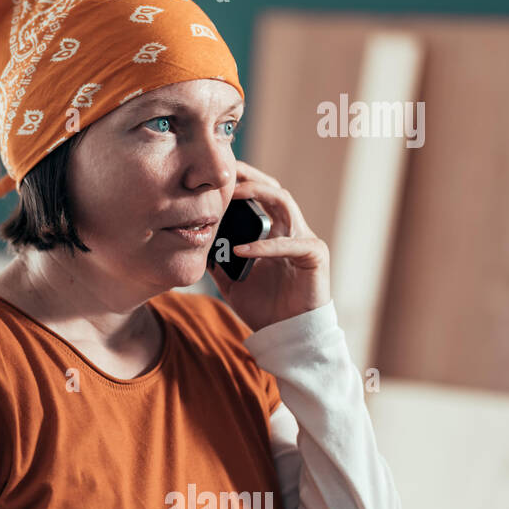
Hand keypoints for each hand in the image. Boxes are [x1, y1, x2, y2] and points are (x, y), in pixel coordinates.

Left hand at [209, 160, 330, 331]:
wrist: (288, 336)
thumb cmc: (265, 309)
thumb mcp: (232, 282)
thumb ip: (217, 262)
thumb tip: (193, 246)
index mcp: (273, 233)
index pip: (258, 196)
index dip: (240, 182)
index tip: (212, 176)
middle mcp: (291, 230)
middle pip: (273, 189)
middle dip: (248, 177)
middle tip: (222, 172)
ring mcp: (304, 240)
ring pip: (285, 203)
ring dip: (258, 194)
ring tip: (230, 196)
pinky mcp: (315, 256)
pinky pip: (290, 244)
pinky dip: (264, 246)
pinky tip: (241, 250)